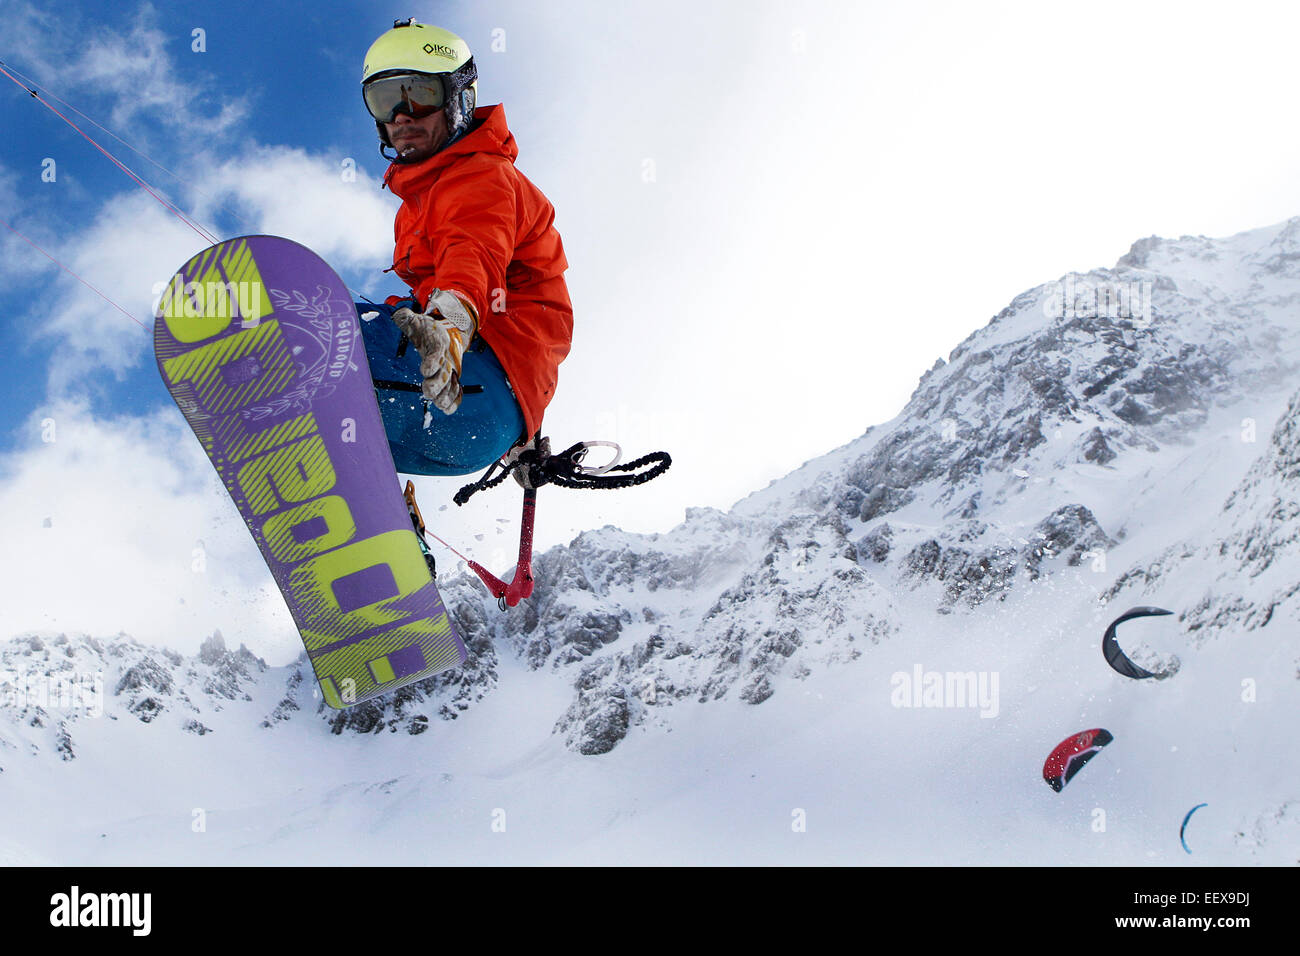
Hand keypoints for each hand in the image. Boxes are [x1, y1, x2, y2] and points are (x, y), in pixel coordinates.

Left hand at [392, 289, 477, 413]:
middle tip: (428, 392)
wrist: (448, 332)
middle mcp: (447, 358)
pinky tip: (447, 410)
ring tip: (439, 405)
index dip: (433, 361)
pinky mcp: (451, 378)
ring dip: (446, 395)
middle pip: (445, 372)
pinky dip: (454, 400)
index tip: (425, 370)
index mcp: (438, 343)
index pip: (437, 352)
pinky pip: (456, 390)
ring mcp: (450, 369)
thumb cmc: (427, 329)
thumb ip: (407, 318)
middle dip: (438, 383)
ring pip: (451, 384)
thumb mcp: (416, 320)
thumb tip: (399, 315)